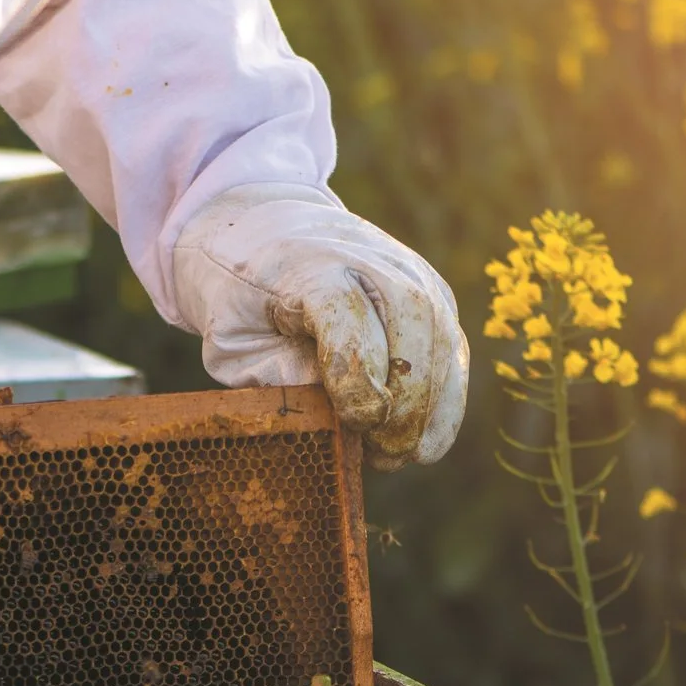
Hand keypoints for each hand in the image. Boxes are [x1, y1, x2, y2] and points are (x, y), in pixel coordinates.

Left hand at [171, 185, 466, 468]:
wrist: (266, 231)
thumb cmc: (241, 296)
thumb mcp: (232, 339)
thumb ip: (277, 375)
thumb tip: (335, 418)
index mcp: (308, 262)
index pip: (345, 309)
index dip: (357, 372)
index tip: (355, 422)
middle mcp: (371, 257)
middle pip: (411, 320)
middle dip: (406, 398)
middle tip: (383, 451)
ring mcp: (410, 271)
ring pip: (443, 336)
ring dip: (431, 407)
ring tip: (398, 454)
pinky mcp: (433, 293)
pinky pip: (453, 349)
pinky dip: (445, 401)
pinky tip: (423, 441)